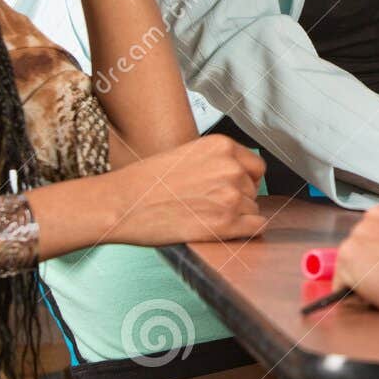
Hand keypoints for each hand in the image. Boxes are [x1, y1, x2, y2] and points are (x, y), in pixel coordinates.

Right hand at [103, 134, 266, 246]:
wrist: (123, 203)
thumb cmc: (146, 181)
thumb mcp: (187, 155)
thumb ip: (216, 162)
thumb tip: (237, 177)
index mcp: (222, 146)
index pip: (256, 166)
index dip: (245, 180)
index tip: (233, 189)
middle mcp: (231, 168)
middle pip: (253, 189)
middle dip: (238, 199)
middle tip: (210, 206)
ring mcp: (230, 195)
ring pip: (252, 209)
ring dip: (236, 216)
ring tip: (205, 217)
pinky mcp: (225, 223)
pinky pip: (256, 227)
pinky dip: (244, 231)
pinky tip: (224, 231)